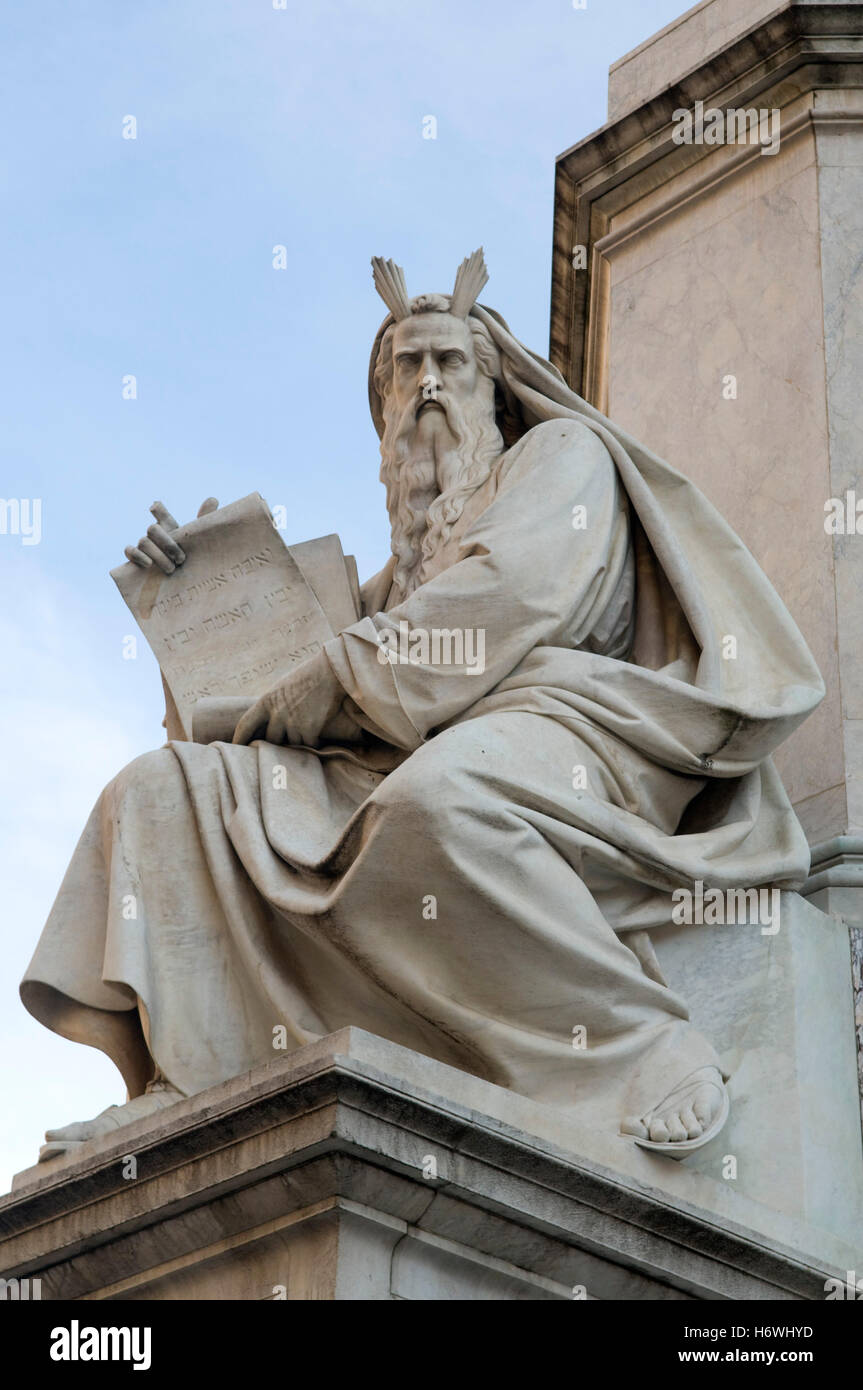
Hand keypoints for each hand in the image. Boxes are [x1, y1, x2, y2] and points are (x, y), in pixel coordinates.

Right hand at [124, 497, 219, 572]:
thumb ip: (204, 521)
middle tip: (181, 559)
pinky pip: (129, 551)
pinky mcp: (134, 558)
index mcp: (168, 527)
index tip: (155, 507)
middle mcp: (154, 535)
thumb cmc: (189, 557)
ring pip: (143, 542)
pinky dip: (138, 556)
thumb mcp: (197, 540)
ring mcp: (143, 546)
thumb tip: (213, 499)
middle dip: (167, 544)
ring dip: (158, 556)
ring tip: (171, 569)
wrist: (178, 581)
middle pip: (152, 528)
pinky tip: (149, 564)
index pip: (160, 512)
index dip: (157, 509)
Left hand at [233, 650, 360, 747]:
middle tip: (286, 739)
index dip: (239, 739)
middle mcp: (277, 713)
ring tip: (307, 726)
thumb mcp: (281, 688)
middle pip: (271, 740)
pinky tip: (317, 733)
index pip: (245, 725)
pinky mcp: (310, 729)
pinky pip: (308, 744)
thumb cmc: (306, 678)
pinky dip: (313, 741)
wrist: (331, 673)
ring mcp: (293, 722)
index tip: (236, 749)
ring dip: (298, 740)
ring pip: (291, 743)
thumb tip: (266, 725)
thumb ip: (272, 706)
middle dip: (278, 741)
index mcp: (266, 701)